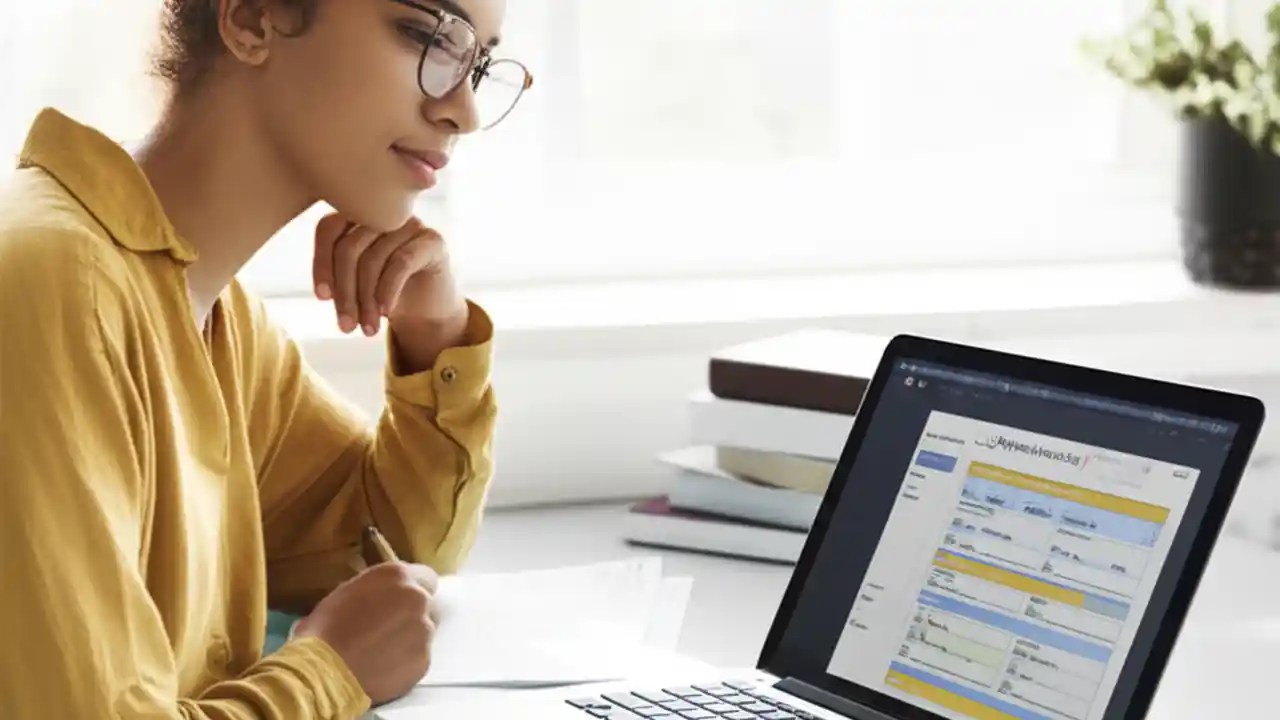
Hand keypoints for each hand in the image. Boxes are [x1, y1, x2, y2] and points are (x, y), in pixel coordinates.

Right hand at [292, 562, 439, 704]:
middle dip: (411, 614)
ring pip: (423, 632)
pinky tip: (384, 669)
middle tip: (387, 629)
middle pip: (425, 605)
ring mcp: (424, 631)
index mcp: (397, 576)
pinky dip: (406, 662)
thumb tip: (379, 598)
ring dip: (409, 638)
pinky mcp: (424, 661)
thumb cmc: (324, 629)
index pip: (424, 576)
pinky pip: (419, 658)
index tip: (397, 601)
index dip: (410, 590)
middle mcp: (418, 599)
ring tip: (382, 653)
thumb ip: (375, 591)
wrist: (324, 673)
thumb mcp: (346, 594)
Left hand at [313, 213, 467, 337]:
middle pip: (350, 247)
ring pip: (373, 259)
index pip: (329, 228)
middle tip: (347, 325)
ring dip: (366, 300)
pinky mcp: (432, 241)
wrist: (429, 310)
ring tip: (367, 328)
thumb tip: (326, 292)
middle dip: (345, 292)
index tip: (323, 298)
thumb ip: (337, 276)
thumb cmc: (386, 294)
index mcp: (360, 216)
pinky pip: (401, 264)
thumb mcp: (355, 284)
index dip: (322, 263)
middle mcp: (384, 214)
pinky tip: (386, 312)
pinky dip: (387, 291)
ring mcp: (410, 224)